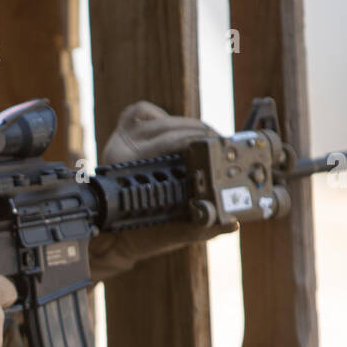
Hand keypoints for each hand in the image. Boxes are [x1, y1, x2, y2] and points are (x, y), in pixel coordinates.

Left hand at [91, 101, 237, 281]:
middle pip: (170, 128)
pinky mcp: (119, 135)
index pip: (173, 142)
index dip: (202, 141)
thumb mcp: (173, 234)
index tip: (223, 148)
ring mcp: (119, 140)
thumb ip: (202, 228)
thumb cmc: (144, 234)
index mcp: (132, 171)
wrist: (113, 235)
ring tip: (208, 137)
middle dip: (201, 132)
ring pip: (160, 119)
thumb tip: (232, 222)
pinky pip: (140, 111)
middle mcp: (122, 152)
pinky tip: (176, 130)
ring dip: (189, 125)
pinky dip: (161, 115)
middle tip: (222, 144)